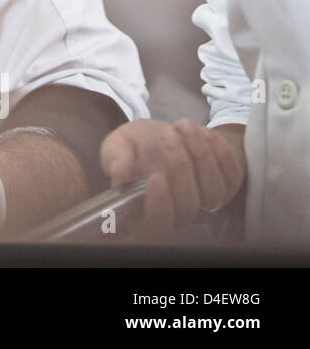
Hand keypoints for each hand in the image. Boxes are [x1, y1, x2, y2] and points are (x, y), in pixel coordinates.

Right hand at [99, 118, 244, 235]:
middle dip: (180, 166)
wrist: (163, 134)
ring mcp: (207, 205)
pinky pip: (232, 176)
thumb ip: (115, 159)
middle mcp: (180, 216)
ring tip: (183, 124)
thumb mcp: (116, 146)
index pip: (158, 224)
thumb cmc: (135, 146)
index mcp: (147, 213)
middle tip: (167, 133)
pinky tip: (203, 131)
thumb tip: (118, 174)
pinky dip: (221, 152)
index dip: (160, 206)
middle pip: (188, 205)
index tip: (155, 176)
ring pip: (213, 191)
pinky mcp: (228, 188)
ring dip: (201, 155)